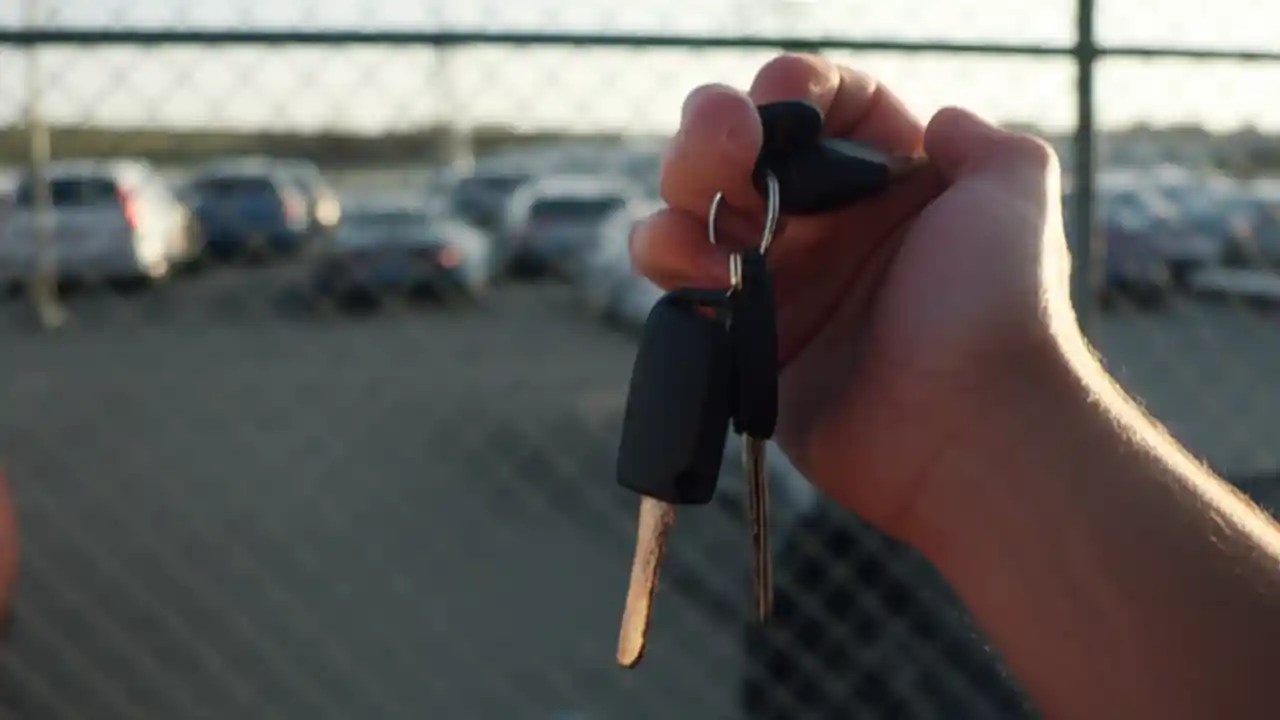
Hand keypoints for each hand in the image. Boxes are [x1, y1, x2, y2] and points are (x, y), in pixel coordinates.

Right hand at [630, 54, 1072, 541]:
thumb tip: (944, 121)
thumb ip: (982, 141)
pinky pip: (682, 287)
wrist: (968, 429)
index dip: (791, 89)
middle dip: (714, 133)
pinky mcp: (746, 341)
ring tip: (717, 233)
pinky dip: (673, 265)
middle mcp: (831, 228)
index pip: (822, 109)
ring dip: (684, 199)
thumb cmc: (996, 308)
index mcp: (889, 184)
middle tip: (725, 145)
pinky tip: (706, 276)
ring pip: (695, 212)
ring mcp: (784, 284)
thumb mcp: (1015, 188)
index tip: (778, 99)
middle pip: (741, 152)